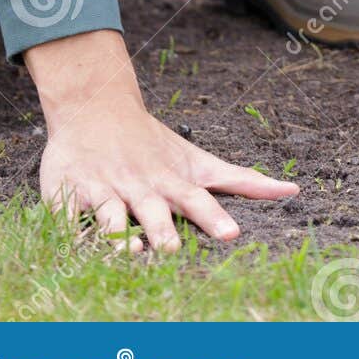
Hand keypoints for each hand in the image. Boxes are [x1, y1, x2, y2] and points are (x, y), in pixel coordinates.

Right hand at [27, 30, 298, 251]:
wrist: (96, 108)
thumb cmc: (155, 145)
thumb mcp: (200, 161)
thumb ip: (244, 180)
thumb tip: (293, 191)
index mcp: (171, 183)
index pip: (197, 201)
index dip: (213, 217)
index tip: (231, 233)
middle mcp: (139, 187)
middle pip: (153, 212)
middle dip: (163, 231)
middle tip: (174, 250)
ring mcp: (104, 191)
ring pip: (110, 217)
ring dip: (118, 235)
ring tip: (130, 250)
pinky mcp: (68, 195)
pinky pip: (65, 217)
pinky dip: (69, 230)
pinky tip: (73, 244)